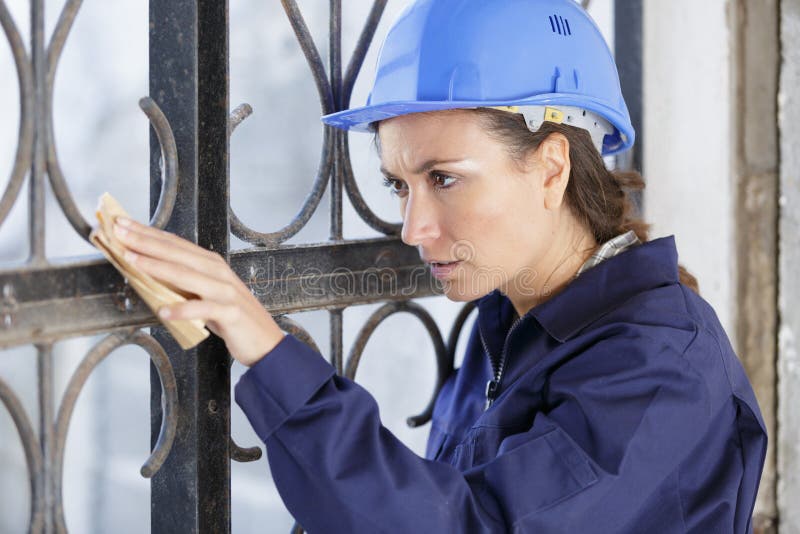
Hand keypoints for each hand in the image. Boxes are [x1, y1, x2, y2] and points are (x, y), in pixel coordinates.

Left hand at [111, 217, 284, 365]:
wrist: (266, 342)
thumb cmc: (232, 319)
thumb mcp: (206, 296)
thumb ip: (182, 284)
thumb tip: (147, 275)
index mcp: (212, 265)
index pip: (175, 244)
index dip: (148, 233)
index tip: (123, 224)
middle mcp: (219, 273)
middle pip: (178, 253)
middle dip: (146, 241)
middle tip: (120, 233)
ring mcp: (226, 292)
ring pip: (188, 276)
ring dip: (158, 267)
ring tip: (133, 261)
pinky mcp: (231, 313)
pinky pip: (204, 310)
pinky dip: (183, 310)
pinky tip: (164, 311)